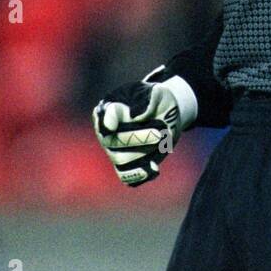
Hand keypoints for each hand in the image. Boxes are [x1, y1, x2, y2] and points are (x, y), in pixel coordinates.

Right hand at [93, 71, 195, 186]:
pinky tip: (155, 168)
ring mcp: (114, 150)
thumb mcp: (156, 93)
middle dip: (140, 138)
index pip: (106, 115)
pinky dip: (141, 174)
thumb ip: (147, 100)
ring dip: (145, 153)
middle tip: (160, 133)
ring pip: (122, 161)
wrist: (165, 115)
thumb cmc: (156, 100)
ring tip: (162, 141)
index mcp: (110, 109)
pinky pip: (127, 176)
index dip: (108, 120)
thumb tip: (135, 116)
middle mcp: (106, 132)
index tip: (112, 126)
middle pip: (115, 141)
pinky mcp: (126, 165)